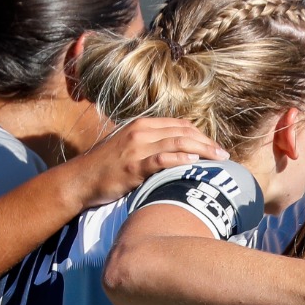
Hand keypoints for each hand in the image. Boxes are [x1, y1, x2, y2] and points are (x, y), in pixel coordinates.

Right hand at [67, 117, 227, 208]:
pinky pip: (161, 159)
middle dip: (207, 142)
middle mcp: (141, 131)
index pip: (180, 125)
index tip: (215, 148)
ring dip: (202, 150)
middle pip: (184, 132)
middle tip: (224, 155)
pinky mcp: (133, 166)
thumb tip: (177, 153)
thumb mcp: (129, 148)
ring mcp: (137, 147)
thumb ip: (150, 145)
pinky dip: (179, 159)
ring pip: (178, 143)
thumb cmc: (106, 168)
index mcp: (143, 125)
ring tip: (219, 159)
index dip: (202, 135)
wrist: (80, 180)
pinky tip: (194, 164)